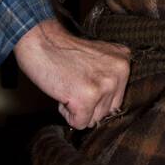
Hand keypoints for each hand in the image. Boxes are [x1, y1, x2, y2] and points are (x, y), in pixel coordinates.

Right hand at [12, 18, 131, 129]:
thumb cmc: (63, 50)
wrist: (40, 41)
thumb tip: (111, 109)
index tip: (83, 78)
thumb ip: (110, 77)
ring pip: (94, 119)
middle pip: (106, 111)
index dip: (95, 95)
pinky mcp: (87, 98)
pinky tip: (63, 93)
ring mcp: (104, 85)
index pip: (116, 99)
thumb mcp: (99, 58)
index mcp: (124, 62)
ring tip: (67, 86)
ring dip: (76, 108)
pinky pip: (79, 123)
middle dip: (87, 104)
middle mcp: (120, 73)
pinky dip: (67, 114)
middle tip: (73, 82)